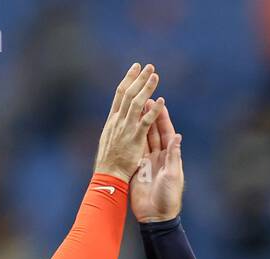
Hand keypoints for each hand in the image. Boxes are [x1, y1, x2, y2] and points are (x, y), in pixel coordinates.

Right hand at [94, 63, 163, 181]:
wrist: (108, 181)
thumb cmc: (109, 166)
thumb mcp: (112, 143)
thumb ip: (119, 129)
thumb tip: (120, 116)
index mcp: (114, 122)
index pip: (122, 96)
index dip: (129, 81)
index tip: (135, 68)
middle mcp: (119, 123)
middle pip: (130, 96)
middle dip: (139, 80)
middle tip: (147, 66)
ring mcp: (127, 131)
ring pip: (137, 105)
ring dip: (146, 89)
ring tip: (155, 75)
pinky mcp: (135, 141)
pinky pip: (145, 123)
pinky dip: (153, 111)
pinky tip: (161, 100)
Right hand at [132, 100, 183, 221]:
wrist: (155, 216)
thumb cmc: (168, 198)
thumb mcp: (172, 175)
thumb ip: (173, 156)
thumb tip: (177, 136)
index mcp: (170, 157)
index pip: (167, 133)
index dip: (163, 118)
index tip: (159, 102)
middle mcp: (159, 157)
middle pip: (155, 133)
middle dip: (150, 116)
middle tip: (145, 100)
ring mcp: (148, 162)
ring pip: (144, 139)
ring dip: (140, 124)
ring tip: (135, 109)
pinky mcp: (137, 169)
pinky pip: (135, 151)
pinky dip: (132, 138)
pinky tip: (127, 126)